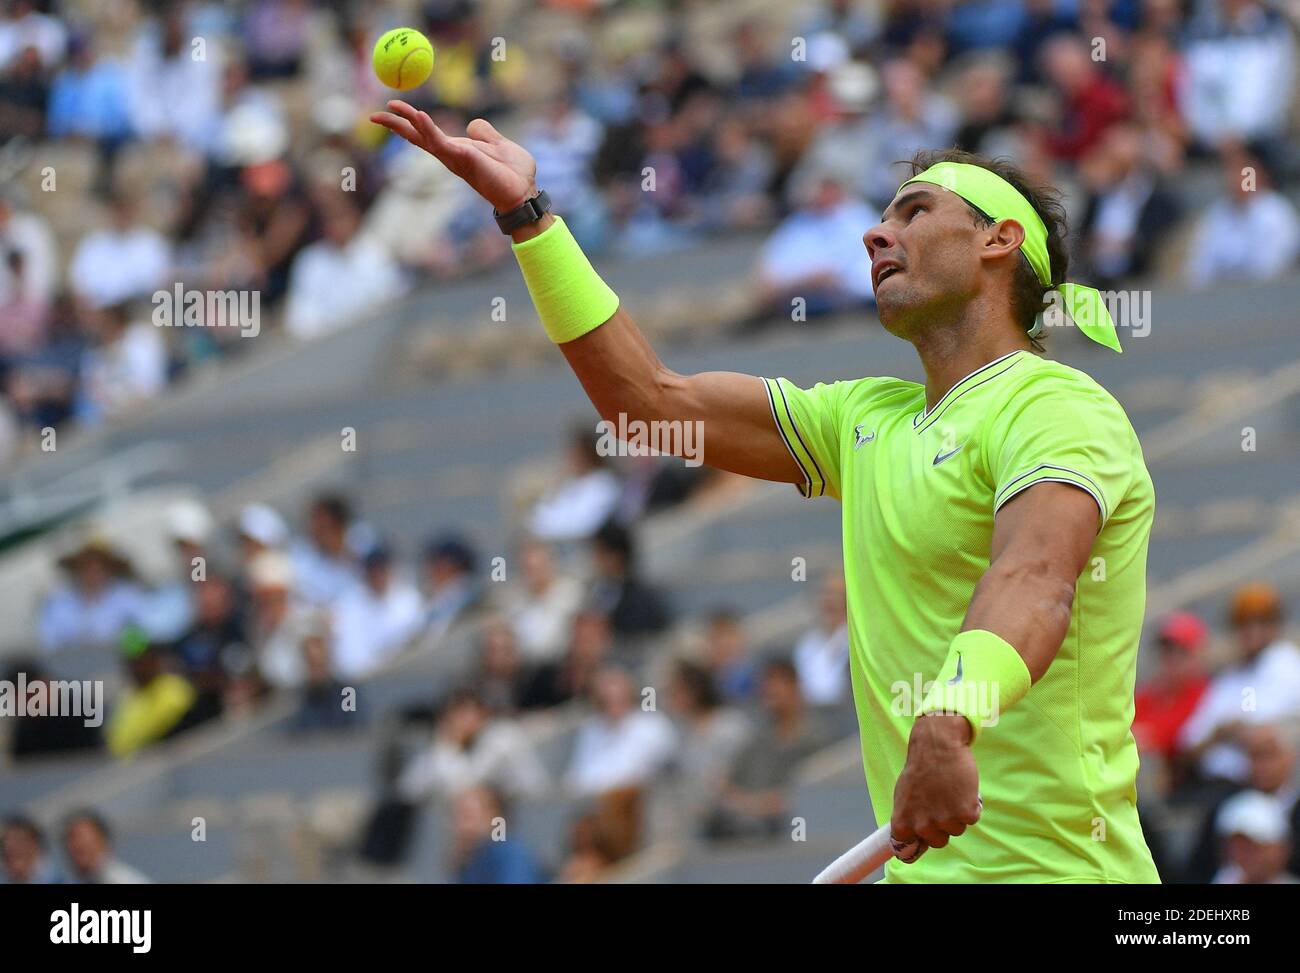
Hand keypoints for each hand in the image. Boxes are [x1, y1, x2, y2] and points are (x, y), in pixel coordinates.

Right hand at [369, 100, 537, 212]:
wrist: (524, 192)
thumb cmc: (514, 173)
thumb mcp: (499, 144)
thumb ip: (485, 133)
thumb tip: (472, 125)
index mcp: (458, 150)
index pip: (428, 134)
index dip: (411, 121)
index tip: (393, 107)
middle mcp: (451, 155)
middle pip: (417, 137)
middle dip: (395, 125)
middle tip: (373, 114)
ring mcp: (455, 158)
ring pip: (424, 138)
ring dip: (406, 122)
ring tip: (391, 108)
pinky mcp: (463, 159)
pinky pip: (441, 142)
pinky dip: (429, 129)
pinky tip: (420, 116)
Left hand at [890, 714, 981, 855]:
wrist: (937, 745)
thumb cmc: (920, 768)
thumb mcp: (903, 796)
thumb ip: (908, 818)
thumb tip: (912, 836)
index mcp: (903, 823)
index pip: (911, 847)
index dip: (921, 836)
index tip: (925, 825)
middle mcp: (922, 827)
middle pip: (938, 842)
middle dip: (941, 825)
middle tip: (940, 801)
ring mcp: (944, 821)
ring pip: (956, 830)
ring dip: (956, 815)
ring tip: (950, 791)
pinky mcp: (966, 813)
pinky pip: (972, 819)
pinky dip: (971, 806)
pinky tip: (962, 789)